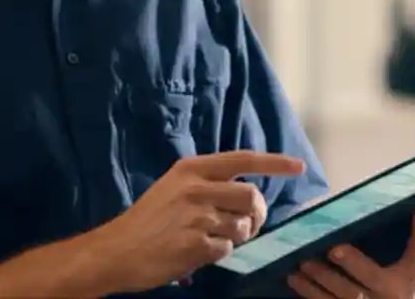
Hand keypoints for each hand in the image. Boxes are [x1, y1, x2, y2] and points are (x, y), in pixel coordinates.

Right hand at [89, 150, 305, 292]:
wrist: (116, 250)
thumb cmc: (147, 220)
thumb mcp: (174, 187)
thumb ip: (208, 185)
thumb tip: (249, 196)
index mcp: (192, 169)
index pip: (244, 159)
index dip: (275, 163)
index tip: (299, 166)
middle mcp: (197, 188)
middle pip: (252, 197)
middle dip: (258, 215)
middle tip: (250, 225)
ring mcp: (197, 217)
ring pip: (243, 226)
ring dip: (237, 238)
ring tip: (212, 239)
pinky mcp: (196, 245)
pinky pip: (228, 250)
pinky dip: (219, 254)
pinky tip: (199, 252)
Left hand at [288, 179, 414, 298]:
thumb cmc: (405, 265)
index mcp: (412, 272)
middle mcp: (393, 294)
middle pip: (372, 282)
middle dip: (354, 265)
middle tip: (334, 247)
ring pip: (344, 297)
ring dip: (321, 281)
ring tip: (303, 261)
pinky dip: (308, 293)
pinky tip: (294, 275)